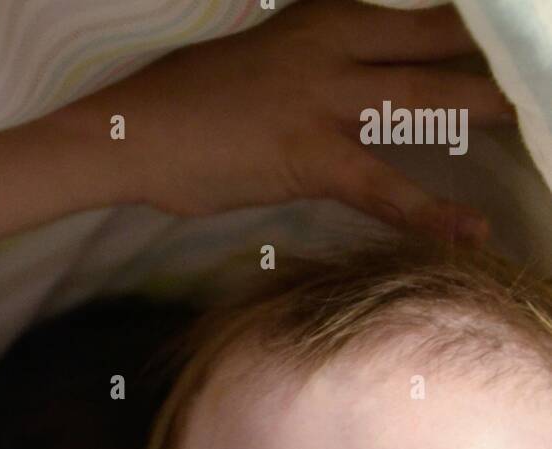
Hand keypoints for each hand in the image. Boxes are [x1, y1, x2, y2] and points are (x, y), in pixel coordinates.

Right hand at [107, 0, 512, 238]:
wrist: (132, 134)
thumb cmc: (186, 106)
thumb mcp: (262, 61)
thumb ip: (314, 62)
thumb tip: (348, 81)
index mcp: (322, 15)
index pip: (412, 10)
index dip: (462, 22)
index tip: (496, 33)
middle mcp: (332, 43)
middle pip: (434, 40)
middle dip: (487, 56)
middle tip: (530, 70)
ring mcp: (323, 99)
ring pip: (424, 98)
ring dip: (483, 109)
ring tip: (530, 119)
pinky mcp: (309, 157)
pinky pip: (385, 188)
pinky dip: (431, 212)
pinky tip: (472, 231)